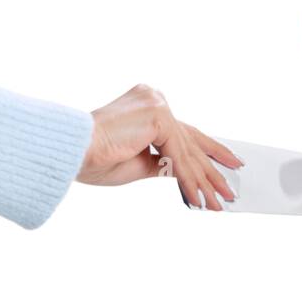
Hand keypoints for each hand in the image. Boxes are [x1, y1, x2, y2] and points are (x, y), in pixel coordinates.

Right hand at [76, 84, 241, 210]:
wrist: (71, 152)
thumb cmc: (93, 158)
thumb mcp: (137, 163)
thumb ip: (161, 163)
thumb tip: (181, 172)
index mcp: (147, 104)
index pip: (184, 131)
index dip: (208, 150)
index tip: (230, 163)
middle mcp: (154, 99)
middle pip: (191, 140)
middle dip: (211, 169)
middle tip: (230, 189)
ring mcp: (156, 104)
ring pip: (186, 151)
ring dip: (203, 181)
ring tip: (218, 202)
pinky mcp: (157, 116)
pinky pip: (178, 155)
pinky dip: (189, 180)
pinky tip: (199, 199)